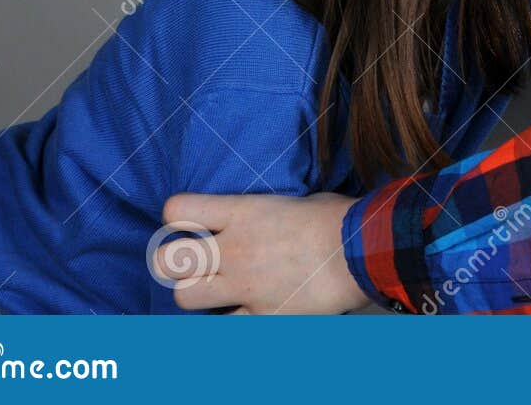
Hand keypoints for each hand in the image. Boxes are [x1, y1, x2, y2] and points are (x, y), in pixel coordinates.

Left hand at [154, 191, 370, 314]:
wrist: (364, 252)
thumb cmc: (338, 217)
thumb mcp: (294, 202)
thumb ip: (265, 214)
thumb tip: (263, 220)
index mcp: (242, 213)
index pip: (177, 210)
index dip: (178, 216)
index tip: (191, 222)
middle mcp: (233, 250)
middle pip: (166, 261)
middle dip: (172, 262)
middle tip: (192, 262)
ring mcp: (244, 287)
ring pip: (185, 298)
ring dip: (196, 293)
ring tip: (215, 290)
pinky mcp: (262, 317)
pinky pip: (227, 328)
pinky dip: (232, 322)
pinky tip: (245, 314)